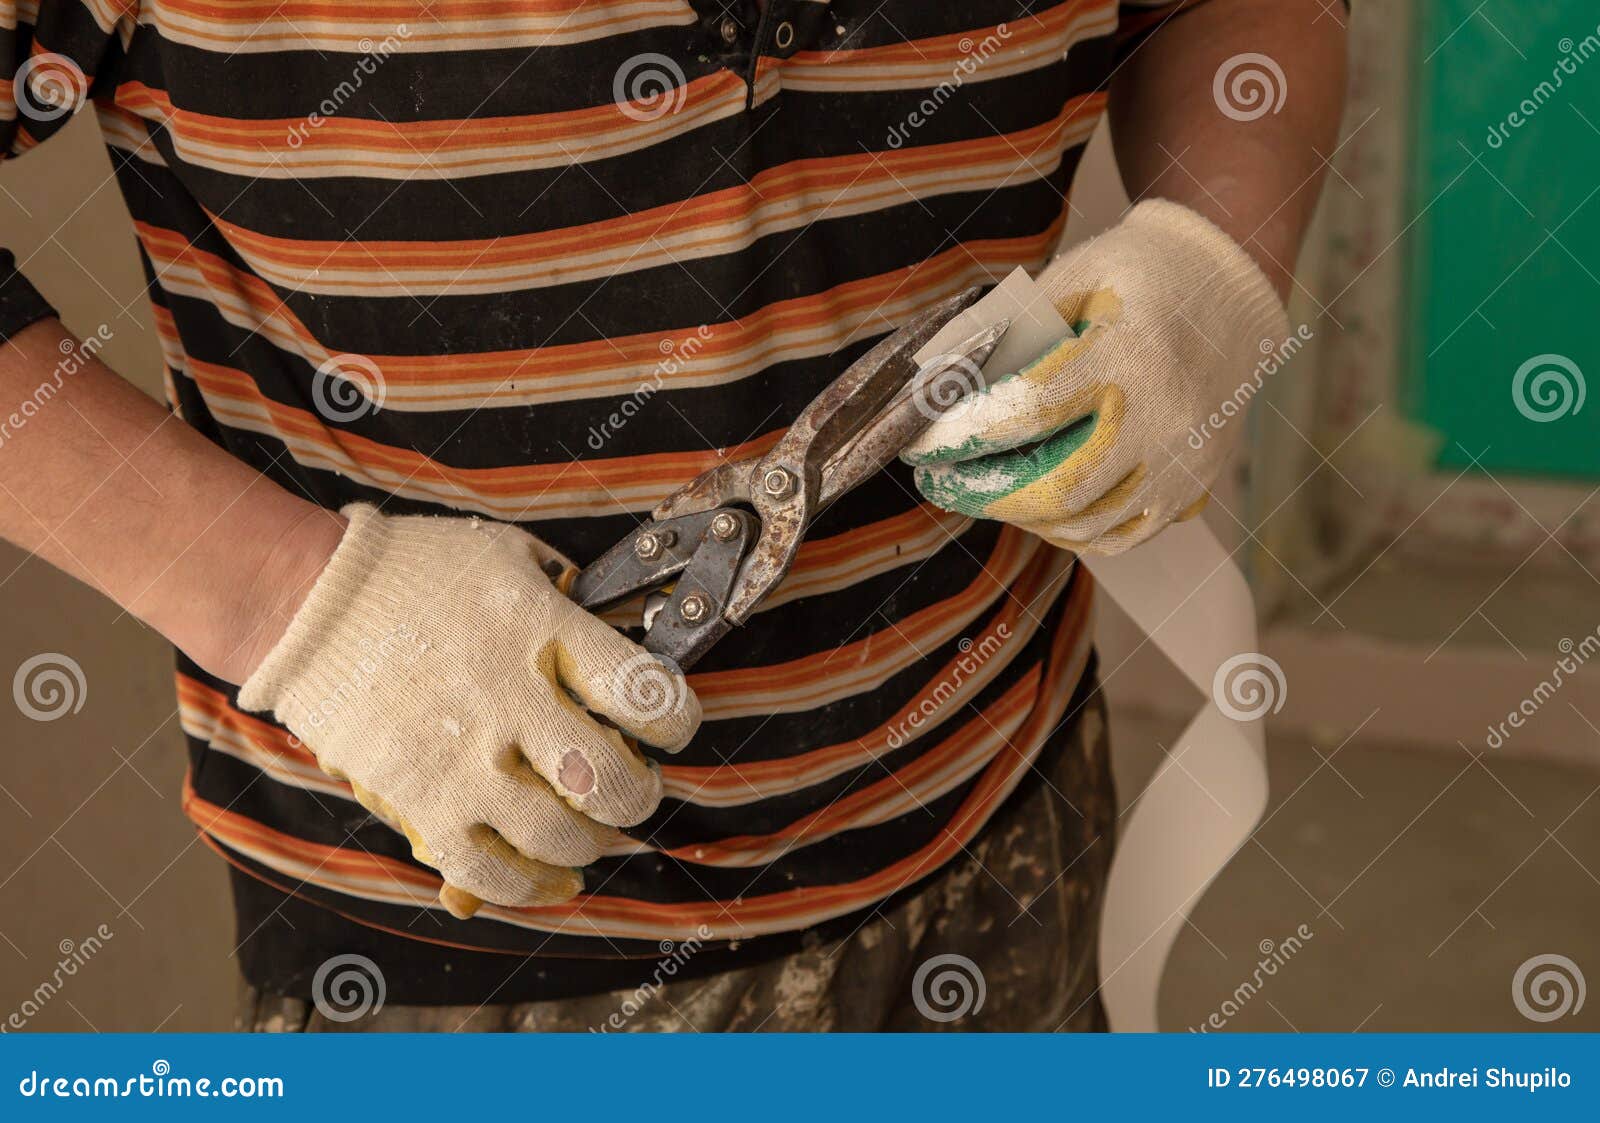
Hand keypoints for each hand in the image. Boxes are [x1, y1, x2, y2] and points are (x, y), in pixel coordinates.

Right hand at [236, 504, 700, 911]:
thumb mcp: (509, 556)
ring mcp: (461, 758)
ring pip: (557, 837)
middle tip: (633, 788)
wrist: (306, 601)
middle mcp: (508, 701)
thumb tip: (614, 635)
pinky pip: (487, 871)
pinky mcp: (418, 800)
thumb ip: (568, 598)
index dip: (677, 720)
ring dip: (590, 842)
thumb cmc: (411, 572)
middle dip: (637, 794)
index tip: (674, 728)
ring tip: (589, 827)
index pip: (642, 692)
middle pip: (608, 781)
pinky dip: (530, 886)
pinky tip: (552, 877)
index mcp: (541, 631)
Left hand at [902, 200, 1288, 554]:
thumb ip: (1006, 330)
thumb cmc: (1138, 275)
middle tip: (944, 482)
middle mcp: (1162, 415)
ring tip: (985, 493)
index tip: (922, 442)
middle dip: (985, 494)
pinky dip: (1070, 534)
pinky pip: (1122, 537)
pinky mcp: (1192, 485)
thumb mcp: (1070, 278)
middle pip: (1058, 489)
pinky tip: (1037, 509)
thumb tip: (937, 382)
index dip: (964, 433)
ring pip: (1088, 525)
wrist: (1230, 287)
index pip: (1029, 411)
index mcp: (1127, 353)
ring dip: (1022, 518)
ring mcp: (1182, 459)